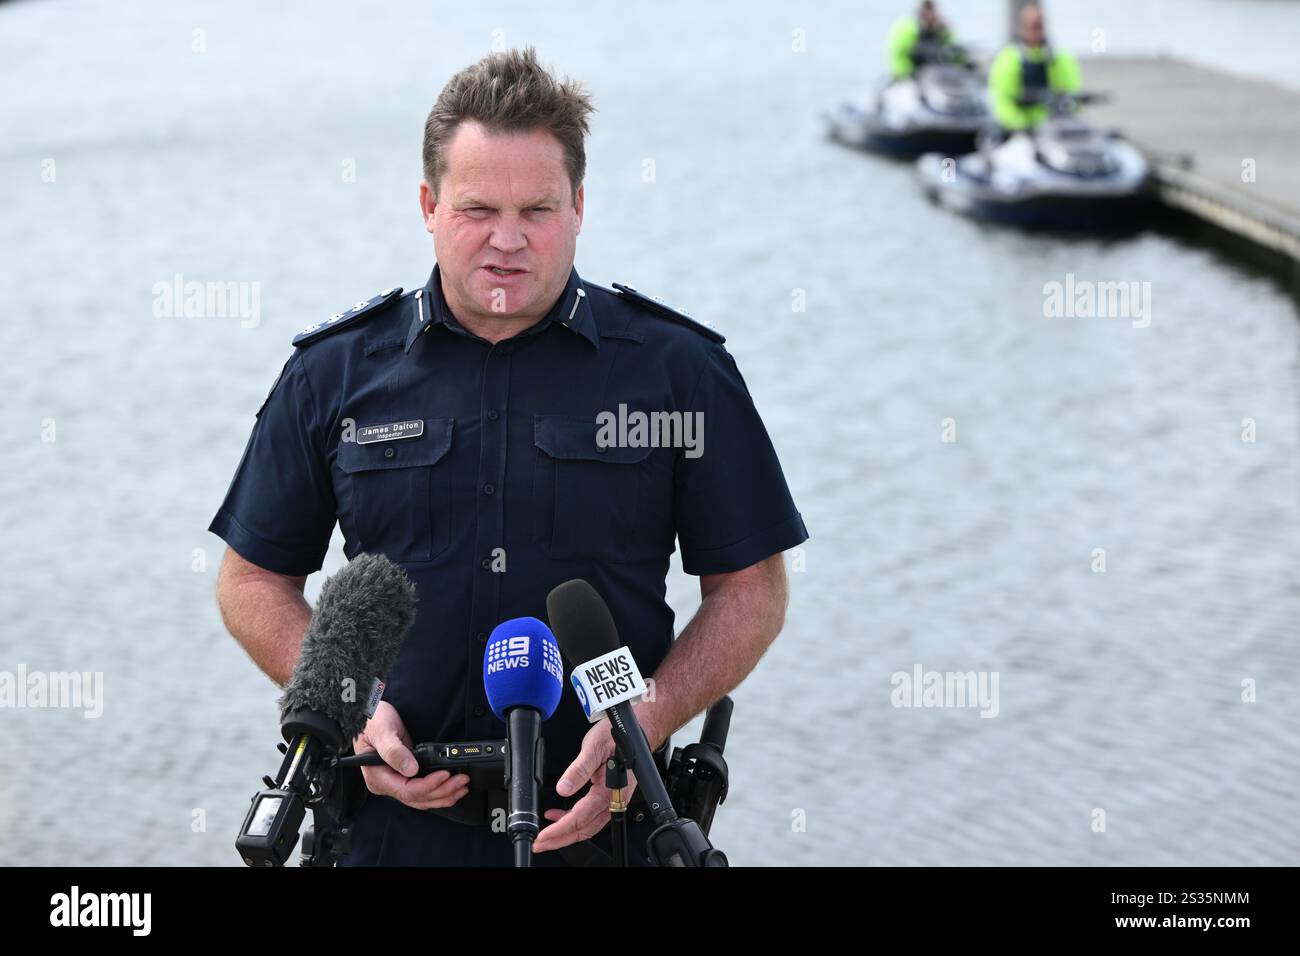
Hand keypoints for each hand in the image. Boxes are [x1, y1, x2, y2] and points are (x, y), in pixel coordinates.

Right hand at [352, 701, 469, 810]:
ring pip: (422, 798)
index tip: (445, 775)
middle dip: (442, 791)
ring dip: (444, 794)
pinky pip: (423, 790)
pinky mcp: (406, 776)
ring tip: (462, 787)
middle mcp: (387, 784)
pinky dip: (439, 790)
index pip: (406, 790)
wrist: (369, 714)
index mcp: (378, 778)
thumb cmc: (371, 722)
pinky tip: (452, 787)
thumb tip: (411, 768)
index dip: (428, 785)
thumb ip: (394, 751)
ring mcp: (397, 781)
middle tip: (461, 781)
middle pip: (417, 798)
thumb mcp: (382, 732)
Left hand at [534, 717, 634, 853]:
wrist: (636, 731)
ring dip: (567, 833)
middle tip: (540, 844)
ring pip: (588, 826)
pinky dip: (575, 821)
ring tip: (547, 834)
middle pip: (585, 829)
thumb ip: (579, 770)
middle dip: (560, 839)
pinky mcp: (611, 798)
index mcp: (608, 791)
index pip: (580, 818)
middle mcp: (613, 800)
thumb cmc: (617, 736)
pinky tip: (560, 816)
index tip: (543, 836)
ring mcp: (613, 801)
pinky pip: (592, 817)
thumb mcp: (593, 748)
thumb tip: (563, 788)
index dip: (560, 830)